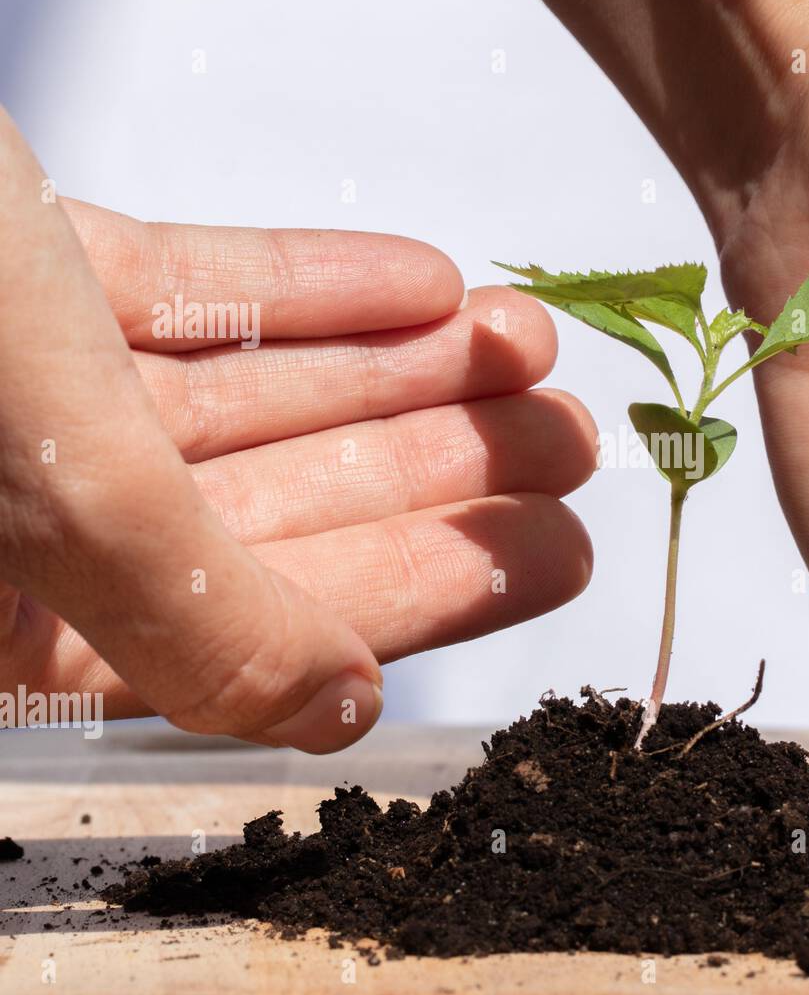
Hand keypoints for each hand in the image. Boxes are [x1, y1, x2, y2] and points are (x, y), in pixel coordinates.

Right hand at [0, 110, 593, 751]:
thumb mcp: (49, 474)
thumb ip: (193, 612)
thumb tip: (335, 712)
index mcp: (2, 610)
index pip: (267, 626)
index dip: (427, 590)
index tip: (548, 553)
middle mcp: (7, 516)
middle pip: (282, 507)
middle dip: (439, 471)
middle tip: (566, 448)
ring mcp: (9, 391)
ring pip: (251, 394)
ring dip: (400, 372)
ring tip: (527, 353)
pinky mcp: (13, 282)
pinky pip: (188, 295)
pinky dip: (307, 288)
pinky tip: (420, 283)